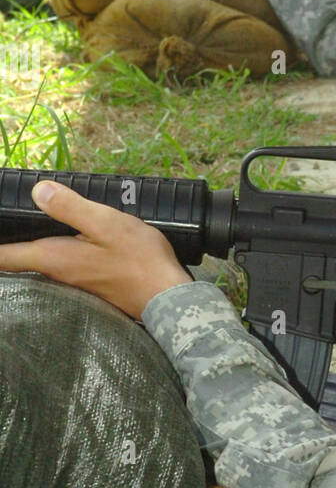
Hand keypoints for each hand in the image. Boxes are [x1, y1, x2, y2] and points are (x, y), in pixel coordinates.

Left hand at [0, 180, 191, 319]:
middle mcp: (56, 273)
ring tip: (27, 224)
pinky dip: (51, 250)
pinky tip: (64, 236)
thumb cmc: (140, 260)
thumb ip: (69, 207)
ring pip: (37, 260)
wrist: (167, 296)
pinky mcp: (87, 283)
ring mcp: (71, 281)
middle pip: (15, 259)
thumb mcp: (105, 223)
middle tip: (10, 218)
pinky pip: (58, 264)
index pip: (2, 256)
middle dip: (7, 241)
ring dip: (28, 244)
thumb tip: (37, 191)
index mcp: (53, 257)